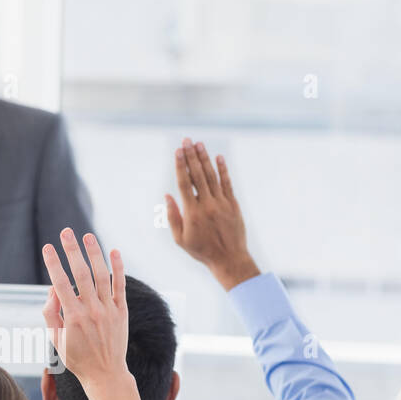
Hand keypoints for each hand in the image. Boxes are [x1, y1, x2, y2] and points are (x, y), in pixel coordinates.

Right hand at [41, 228, 128, 390]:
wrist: (106, 374)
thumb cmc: (77, 358)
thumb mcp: (56, 340)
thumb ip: (51, 314)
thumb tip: (52, 289)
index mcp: (72, 318)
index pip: (60, 283)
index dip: (53, 263)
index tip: (47, 247)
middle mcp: (91, 311)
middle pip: (81, 274)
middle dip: (72, 250)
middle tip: (65, 232)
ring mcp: (109, 310)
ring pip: (101, 275)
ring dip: (94, 253)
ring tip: (87, 236)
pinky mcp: (122, 311)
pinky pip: (120, 286)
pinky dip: (118, 268)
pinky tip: (114, 251)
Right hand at [165, 138, 258, 290]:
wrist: (229, 258)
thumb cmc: (201, 251)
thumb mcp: (180, 239)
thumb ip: (173, 216)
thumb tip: (167, 196)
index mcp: (192, 213)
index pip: (185, 183)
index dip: (181, 166)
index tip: (177, 151)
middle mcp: (207, 205)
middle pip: (198, 175)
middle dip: (191, 156)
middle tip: (187, 141)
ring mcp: (221, 203)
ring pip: (212, 176)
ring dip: (205, 159)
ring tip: (199, 144)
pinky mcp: (233, 204)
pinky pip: (227, 183)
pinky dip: (222, 170)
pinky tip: (218, 158)